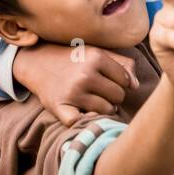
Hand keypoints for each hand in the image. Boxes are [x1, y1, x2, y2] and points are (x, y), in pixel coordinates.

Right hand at [12, 42, 139, 126]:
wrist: (37, 62)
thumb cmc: (73, 58)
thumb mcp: (97, 52)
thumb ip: (122, 64)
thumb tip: (136, 86)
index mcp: (96, 58)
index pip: (126, 81)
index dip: (120, 83)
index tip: (109, 81)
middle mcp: (85, 75)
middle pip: (119, 97)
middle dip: (113, 96)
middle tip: (100, 91)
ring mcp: (72, 93)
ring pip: (107, 111)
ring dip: (103, 108)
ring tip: (93, 100)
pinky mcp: (60, 108)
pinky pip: (83, 123)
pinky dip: (85, 121)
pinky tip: (83, 112)